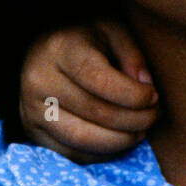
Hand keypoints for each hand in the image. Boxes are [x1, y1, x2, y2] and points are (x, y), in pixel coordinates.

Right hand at [20, 20, 157, 162]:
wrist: (43, 51)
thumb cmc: (85, 40)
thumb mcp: (112, 31)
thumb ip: (132, 55)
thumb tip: (146, 89)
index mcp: (61, 49)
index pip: (98, 79)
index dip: (132, 94)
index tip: (153, 96)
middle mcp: (39, 80)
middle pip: (94, 112)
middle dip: (133, 120)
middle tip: (154, 116)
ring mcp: (31, 110)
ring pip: (82, 139)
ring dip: (120, 141)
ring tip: (141, 131)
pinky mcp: (33, 133)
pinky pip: (71, 154)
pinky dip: (102, 153)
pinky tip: (120, 140)